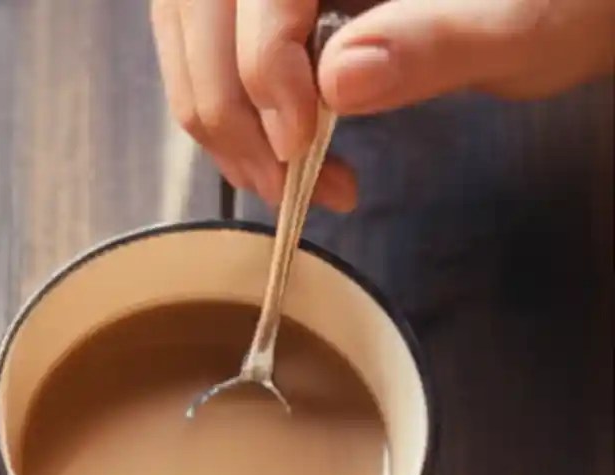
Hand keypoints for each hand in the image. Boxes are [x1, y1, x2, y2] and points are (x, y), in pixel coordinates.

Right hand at [150, 0, 614, 211]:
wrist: (561, 3)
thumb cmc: (558, 2)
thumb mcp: (521, 24)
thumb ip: (434, 43)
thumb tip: (337, 81)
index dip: (261, 68)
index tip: (299, 146)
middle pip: (195, 13)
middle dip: (226, 109)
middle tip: (281, 184)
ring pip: (186, 34)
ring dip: (218, 119)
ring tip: (279, 180)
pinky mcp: (259, 3)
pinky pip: (201, 48)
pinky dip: (224, 109)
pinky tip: (273, 150)